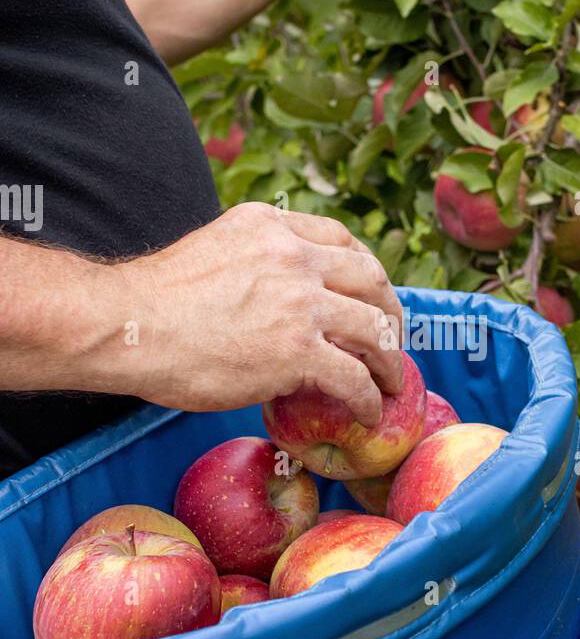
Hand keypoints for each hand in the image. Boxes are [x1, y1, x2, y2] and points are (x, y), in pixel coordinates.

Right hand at [115, 204, 403, 425]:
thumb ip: (254, 265)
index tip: (371, 293)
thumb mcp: (214, 253)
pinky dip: (369, 397)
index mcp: (271, 227)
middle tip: (392, 338)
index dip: (365, 268)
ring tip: (392, 381)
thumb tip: (274, 302)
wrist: (129, 325)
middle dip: (390, 311)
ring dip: (389, 358)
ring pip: (372, 328)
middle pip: (370, 279)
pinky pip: (354, 376)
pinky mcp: (298, 350)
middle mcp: (294, 256)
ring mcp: (300, 302)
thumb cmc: (154, 302)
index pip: (340, 238)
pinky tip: (369, 412)